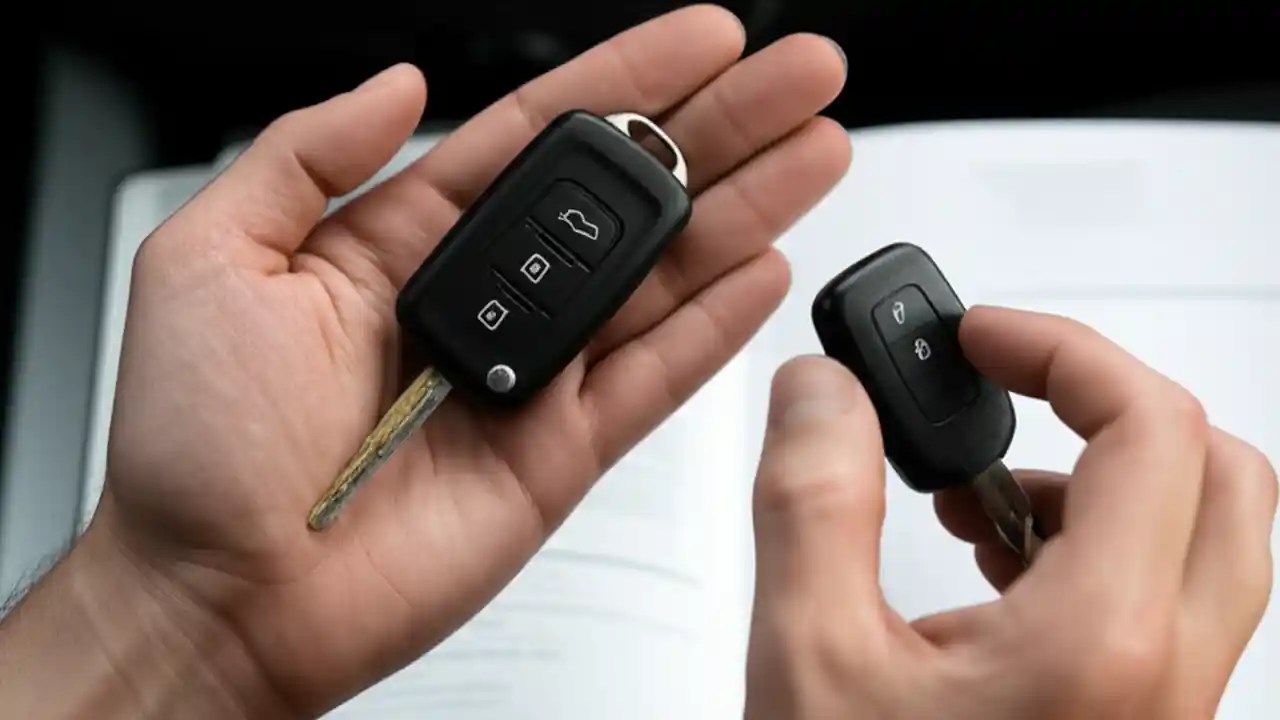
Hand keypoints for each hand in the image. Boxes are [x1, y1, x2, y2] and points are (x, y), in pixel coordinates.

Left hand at [0, 6, 849, 717]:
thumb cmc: (193, 444)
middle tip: (800, 77)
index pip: (538, 134)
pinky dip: (715, 328)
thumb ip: (307, 155)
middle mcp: (482, 301)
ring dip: (745, 211)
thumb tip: (399, 84)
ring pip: (660, 278)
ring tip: (817, 152)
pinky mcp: (559, 453)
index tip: (706, 38)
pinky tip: (766, 269)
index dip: (629, 80)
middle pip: (626, 195)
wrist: (220, 595)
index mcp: (403, 240)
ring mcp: (530, 377)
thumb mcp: (211, 256)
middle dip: (721, 128)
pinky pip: (654, 381)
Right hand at [744, 307, 1275, 718]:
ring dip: (1100, 479)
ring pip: (1201, 537)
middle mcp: (1166, 674)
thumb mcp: (808, 658)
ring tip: (979, 499)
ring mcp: (1168, 706)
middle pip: (1218, 470)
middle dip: (1106, 405)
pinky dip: (1092, 546)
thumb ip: (812, 499)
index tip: (982, 338)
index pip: (1148, 424)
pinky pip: (1162, 598)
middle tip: (1008, 394)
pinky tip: (990, 573)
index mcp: (1098, 643)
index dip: (1060, 348)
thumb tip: (822, 392)